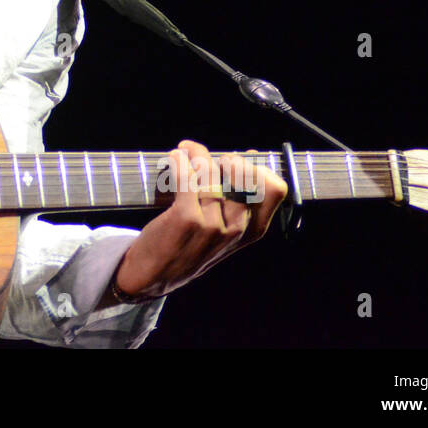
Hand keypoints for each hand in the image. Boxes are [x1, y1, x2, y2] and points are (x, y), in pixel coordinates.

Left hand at [112, 140, 287, 299]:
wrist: (152, 275)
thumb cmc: (187, 247)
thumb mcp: (222, 232)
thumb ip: (236, 202)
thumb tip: (251, 156)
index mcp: (251, 231)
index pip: (275, 189)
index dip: (257, 168)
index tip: (236, 160)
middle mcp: (236, 228)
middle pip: (246, 175)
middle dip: (228, 158)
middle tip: (206, 157)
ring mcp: (212, 224)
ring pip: (212, 172)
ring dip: (196, 153)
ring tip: (184, 151)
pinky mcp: (187, 218)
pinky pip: (187, 177)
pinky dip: (179, 162)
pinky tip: (174, 159)